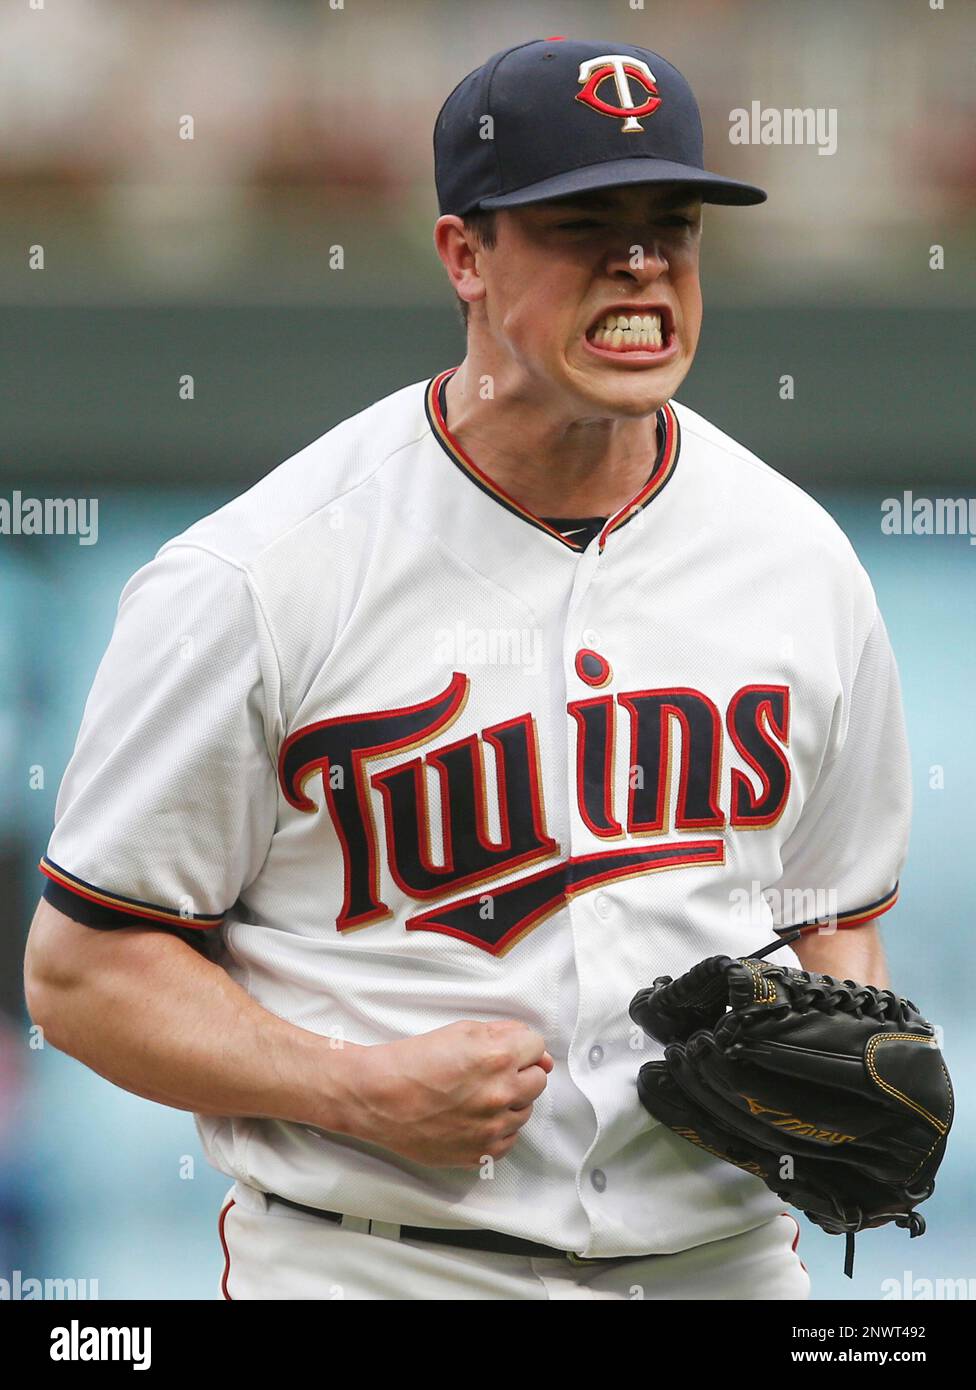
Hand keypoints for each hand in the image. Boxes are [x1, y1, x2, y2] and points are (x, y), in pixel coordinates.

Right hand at [341, 1020, 553, 1167]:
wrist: (378, 1098)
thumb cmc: (412, 1063)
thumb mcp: (460, 1031)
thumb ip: (504, 1035)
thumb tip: (537, 1051)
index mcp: (497, 1057)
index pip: (537, 1047)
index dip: (520, 1046)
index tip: (504, 1051)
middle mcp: (500, 1093)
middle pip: (538, 1080)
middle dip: (518, 1072)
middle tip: (488, 1072)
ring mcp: (492, 1127)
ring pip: (525, 1110)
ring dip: (508, 1101)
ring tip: (474, 1095)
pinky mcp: (482, 1152)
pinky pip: (510, 1139)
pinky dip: (497, 1128)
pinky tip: (473, 1117)